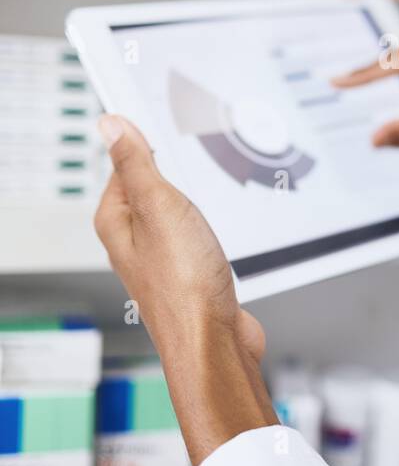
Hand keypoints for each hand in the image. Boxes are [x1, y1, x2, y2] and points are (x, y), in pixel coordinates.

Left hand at [94, 116, 276, 465]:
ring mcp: (161, 259)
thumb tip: (111, 125)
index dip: (144, 141)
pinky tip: (219, 228)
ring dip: (194, 200)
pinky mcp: (189, 273)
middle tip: (193, 157)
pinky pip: (194, 235)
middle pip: (149, 187)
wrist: (215, 343)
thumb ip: (136, 164)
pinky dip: (208, 225)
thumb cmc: (185, 286)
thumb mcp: (160, 206)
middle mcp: (133, 241)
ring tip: (208, 194)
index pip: (122, 164)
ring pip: (174, 212)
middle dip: (174, 171)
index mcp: (116, 221)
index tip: (162, 123)